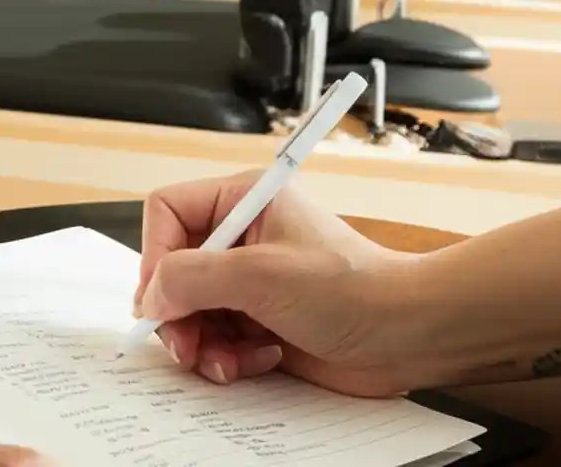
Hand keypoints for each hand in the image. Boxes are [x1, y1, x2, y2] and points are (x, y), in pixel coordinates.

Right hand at [133, 171, 426, 396]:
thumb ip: (193, 278)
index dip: (155, 255)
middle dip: (175, 312)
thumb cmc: (355, 289)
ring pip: (187, 309)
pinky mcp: (256, 318)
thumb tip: (151, 297)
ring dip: (200, 341)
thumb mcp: (262, 275)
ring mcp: (247, 279)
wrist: (410, 336)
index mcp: (242, 200)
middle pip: (170, 268)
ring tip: (225, 360)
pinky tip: (259, 359)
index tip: (161, 298)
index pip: (166, 212)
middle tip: (185, 343)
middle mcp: (239, 236)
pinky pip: (213, 337)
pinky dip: (225, 356)